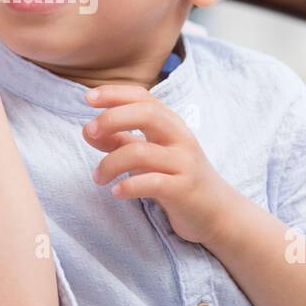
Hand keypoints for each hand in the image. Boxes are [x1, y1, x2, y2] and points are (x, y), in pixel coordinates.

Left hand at [82, 84, 239, 245]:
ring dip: (111, 163)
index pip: (143, 97)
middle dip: (112, 118)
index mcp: (170, 124)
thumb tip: (88, 130)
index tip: (88, 97)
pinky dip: (129, 186)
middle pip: (146, 114)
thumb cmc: (177, 177)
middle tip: (89, 131)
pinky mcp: (184, 189)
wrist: (217, 212)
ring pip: (142, 152)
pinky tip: (116, 192)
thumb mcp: (149, 155)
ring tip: (98, 177)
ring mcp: (184, 163)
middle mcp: (180, 138)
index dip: (115, 93)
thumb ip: (120, 141)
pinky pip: (153, 183)